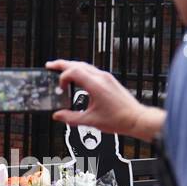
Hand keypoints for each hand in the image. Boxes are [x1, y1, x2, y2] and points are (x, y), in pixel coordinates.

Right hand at [45, 59, 164, 141]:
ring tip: (61, 70)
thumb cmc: (119, 119)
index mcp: (95, 85)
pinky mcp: (109, 80)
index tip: (59, 88)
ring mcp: (106, 78)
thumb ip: (71, 118)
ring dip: (71, 67)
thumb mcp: (90, 121)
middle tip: (50, 66)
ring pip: (85, 66)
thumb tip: (58, 115)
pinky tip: (77, 78)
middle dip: (62, 64)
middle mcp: (101, 78)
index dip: (62, 78)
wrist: (136, 119)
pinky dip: (81, 71)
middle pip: (77, 64)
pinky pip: (92, 70)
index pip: (73, 71)